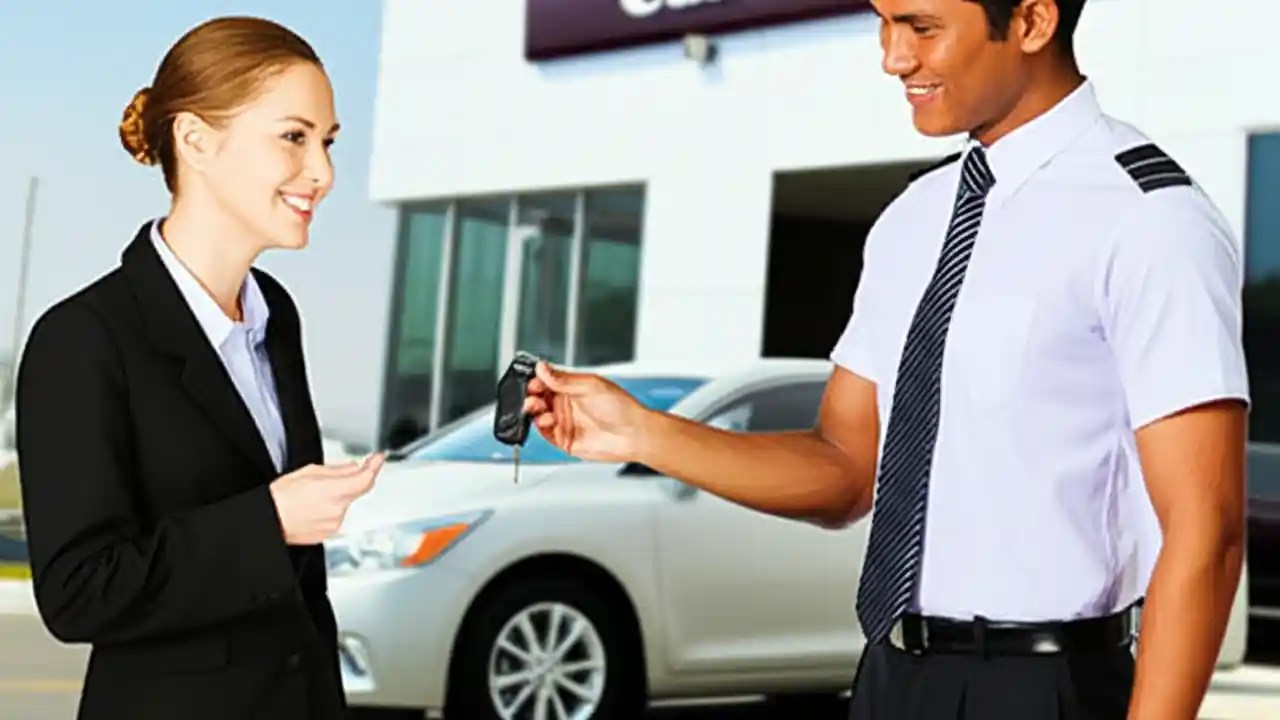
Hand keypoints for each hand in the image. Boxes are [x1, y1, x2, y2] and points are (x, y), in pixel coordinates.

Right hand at [269, 453, 385, 544]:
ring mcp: (334, 524)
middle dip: (350, 481)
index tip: (378, 458)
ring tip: (313, 494)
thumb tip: (353, 467)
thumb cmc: (280, 497)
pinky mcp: (327, 534)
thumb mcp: (309, 472)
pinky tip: (312, 507)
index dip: (375, 466)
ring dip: (336, 497)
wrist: (267, 520)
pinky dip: (329, 510)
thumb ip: (337, 470)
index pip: (366, 478)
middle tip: (336, 475)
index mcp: (335, 492)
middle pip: (356, 491)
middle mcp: (338, 510)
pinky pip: (335, 518)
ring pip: (344, 505)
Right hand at [524, 362, 648, 462]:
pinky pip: (546, 434)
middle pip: (540, 398)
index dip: (537, 381)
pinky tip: (547, 421)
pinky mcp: (565, 440)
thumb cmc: (621, 408)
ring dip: (535, 411)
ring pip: (540, 416)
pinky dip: (541, 427)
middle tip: (532, 396)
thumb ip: (563, 379)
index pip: (547, 382)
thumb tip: (542, 368)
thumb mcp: (590, 386)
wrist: (634, 434)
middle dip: (532, 396)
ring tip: (538, 408)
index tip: (532, 381)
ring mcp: (566, 422)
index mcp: (574, 388)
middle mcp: (568, 404)